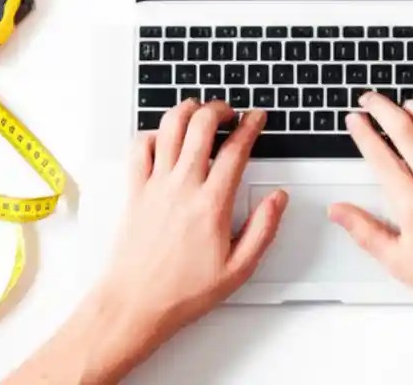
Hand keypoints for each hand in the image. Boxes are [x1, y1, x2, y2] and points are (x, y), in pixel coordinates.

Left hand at [101, 100, 286, 337]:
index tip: (257, 118)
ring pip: (169, 127)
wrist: (136, 304)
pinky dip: (154, 134)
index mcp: (212, 204)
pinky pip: (140, 147)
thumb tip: (278, 199)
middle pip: (202, 125)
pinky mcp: (134, 190)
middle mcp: (182, 187)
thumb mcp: (239, 269)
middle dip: (220, 108)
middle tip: (229, 111)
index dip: (251, 125)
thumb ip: (264, 229)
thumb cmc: (183, 291)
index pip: (236, 149)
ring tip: (199, 110)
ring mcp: (155, 185)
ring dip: (187, 110)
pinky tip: (164, 138)